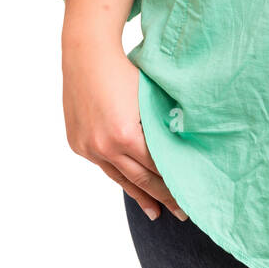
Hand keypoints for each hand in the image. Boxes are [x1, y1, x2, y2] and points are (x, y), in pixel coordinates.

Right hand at [62, 39, 188, 223]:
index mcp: (126, 134)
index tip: (191, 192)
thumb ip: (161, 124)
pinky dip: (119, 176)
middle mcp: (105, 146)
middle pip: (141, 179)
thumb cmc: (125, 70)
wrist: (87, 54)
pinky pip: (104, 166)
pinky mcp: (78, 144)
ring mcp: (89, 148)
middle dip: (163, 196)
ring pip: (120, 178)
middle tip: (182, 212)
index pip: (158, 166)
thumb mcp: (149, 98)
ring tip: (156, 213)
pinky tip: (131, 187)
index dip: (175, 180)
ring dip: (139, 196)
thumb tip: (182, 144)